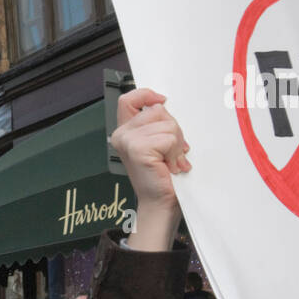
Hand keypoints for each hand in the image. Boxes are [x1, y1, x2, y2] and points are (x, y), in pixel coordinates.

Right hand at [109, 88, 188, 249]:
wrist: (160, 203)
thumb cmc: (161, 177)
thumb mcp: (159, 143)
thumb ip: (158, 124)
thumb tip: (165, 107)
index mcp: (125, 131)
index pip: (130, 99)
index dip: (147, 95)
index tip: (162, 101)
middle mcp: (121, 135)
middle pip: (157, 110)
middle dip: (173, 129)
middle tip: (172, 152)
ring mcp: (127, 141)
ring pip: (167, 124)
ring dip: (176, 144)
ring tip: (171, 160)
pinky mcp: (137, 149)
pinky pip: (168, 138)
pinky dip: (175, 152)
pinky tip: (170, 165)